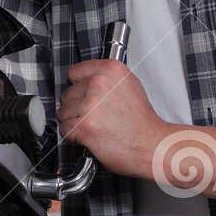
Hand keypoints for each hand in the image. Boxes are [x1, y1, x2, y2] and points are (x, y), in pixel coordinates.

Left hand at [58, 59, 173, 179]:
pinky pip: (64, 129)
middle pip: (67, 93)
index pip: (74, 72)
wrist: (152, 146)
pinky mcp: (84, 125)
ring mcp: (90, 104)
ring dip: (73, 122)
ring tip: (95, 127)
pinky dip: (73, 136)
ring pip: (63, 112)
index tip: (82, 94)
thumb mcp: (130, 86)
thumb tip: (85, 80)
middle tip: (96, 116)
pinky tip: (90, 136)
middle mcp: (99, 83)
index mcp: (111, 70)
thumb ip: (107, 79)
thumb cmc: (142, 122)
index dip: (77, 86)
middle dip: (76, 107)